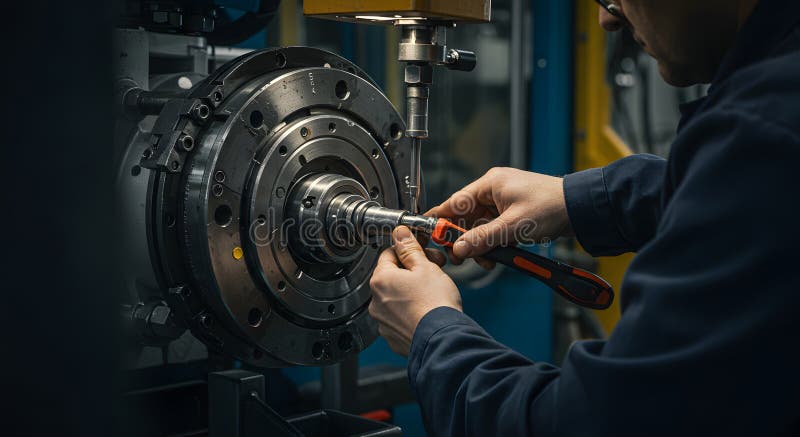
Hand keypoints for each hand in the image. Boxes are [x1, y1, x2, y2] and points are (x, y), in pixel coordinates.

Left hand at [369, 226, 462, 355]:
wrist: (443, 339)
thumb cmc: (435, 304)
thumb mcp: (426, 267)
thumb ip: (410, 249)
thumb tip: (400, 234)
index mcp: (381, 280)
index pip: (388, 254)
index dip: (408, 251)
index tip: (421, 252)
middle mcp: (376, 301)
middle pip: (392, 276)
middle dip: (412, 271)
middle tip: (434, 270)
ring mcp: (382, 321)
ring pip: (395, 298)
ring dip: (411, 292)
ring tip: (432, 293)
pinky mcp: (392, 336)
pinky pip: (399, 317)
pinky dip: (411, 312)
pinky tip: (427, 311)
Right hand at [427, 167, 571, 265]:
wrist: (581, 209)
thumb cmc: (551, 207)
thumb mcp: (513, 227)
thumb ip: (483, 238)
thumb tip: (459, 249)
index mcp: (490, 184)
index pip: (455, 202)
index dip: (441, 220)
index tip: (430, 234)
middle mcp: (494, 191)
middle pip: (466, 217)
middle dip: (463, 239)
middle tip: (459, 257)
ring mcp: (504, 203)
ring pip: (480, 227)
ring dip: (480, 245)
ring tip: (486, 260)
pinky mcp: (514, 214)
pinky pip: (494, 230)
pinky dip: (493, 244)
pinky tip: (498, 255)